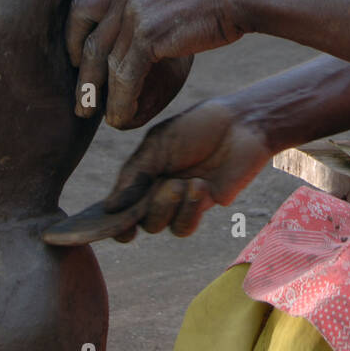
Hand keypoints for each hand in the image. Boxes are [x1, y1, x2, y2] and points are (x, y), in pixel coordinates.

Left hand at [67, 0, 245, 126]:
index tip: (76, 64)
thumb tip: (135, 45)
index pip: (80, 10)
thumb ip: (145, 14)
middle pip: (90, 44)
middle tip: (82, 106)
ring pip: (107, 66)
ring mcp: (135, 15)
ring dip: (105, 98)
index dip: (72, 41)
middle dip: (84, 80)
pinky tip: (124, 115)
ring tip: (107, 119)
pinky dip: (122, 100)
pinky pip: (126, 76)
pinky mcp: (149, 36)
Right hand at [104, 101, 272, 240]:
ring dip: (167, 208)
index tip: (109, 224)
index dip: (111, 220)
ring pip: (160, 226)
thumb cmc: (198, 126)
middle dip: (148, 207)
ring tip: (184, 184)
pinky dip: (188, 211)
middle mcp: (158, 190)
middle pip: (139, 219)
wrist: (240, 124)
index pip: (120, 205)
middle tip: (167, 184)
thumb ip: (134, 175)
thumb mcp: (158, 144)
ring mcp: (180, 201)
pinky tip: (201, 187)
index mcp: (143, 173)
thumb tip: (110, 208)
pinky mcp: (203, 207)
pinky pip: (184, 226)